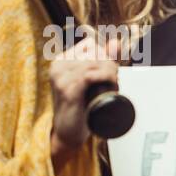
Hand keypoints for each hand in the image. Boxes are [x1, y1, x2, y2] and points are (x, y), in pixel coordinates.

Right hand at [49, 32, 119, 159]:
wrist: (68, 132)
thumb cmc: (81, 106)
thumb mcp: (91, 81)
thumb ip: (104, 60)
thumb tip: (116, 42)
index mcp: (61, 60)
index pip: (91, 45)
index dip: (105, 57)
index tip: (109, 73)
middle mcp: (58, 65)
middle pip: (96, 53)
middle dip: (110, 67)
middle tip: (113, 84)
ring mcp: (61, 77)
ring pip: (96, 63)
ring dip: (111, 74)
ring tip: (113, 88)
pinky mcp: (68, 89)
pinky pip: (90, 75)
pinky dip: (106, 78)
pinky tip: (111, 86)